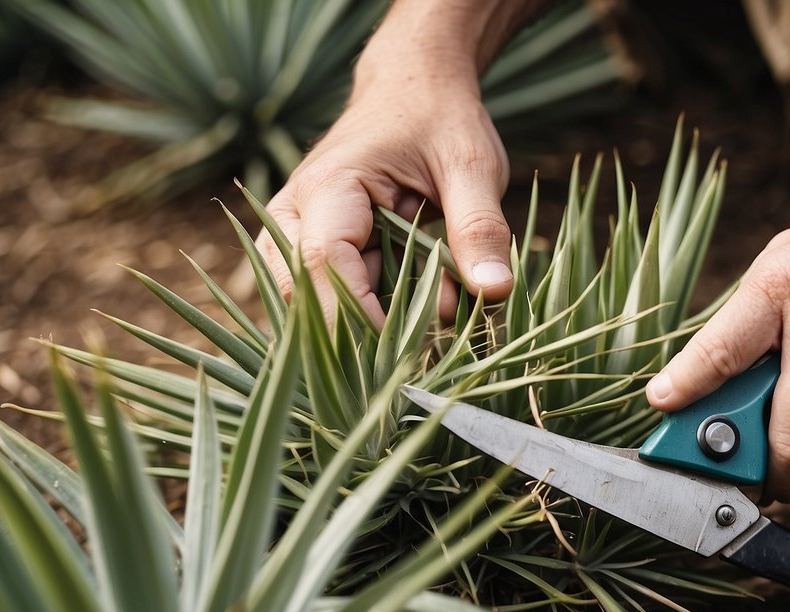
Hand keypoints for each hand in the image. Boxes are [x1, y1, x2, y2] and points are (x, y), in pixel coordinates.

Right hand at [256, 56, 513, 324]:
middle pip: (302, 295)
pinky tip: (419, 300)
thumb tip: (494, 293)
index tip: (412, 348)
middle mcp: (295, 212)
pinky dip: (372, 310)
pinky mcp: (310, 247)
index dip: (360, 316)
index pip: (323, 266)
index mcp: (330, 187)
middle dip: (358, 329)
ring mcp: (295, 232)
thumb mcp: (473, 167)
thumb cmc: (440, 119)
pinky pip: (327, 297)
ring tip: (431, 305)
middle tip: (422, 342)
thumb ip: (480, 228)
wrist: (414, 85)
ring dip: (368, 321)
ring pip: (309, 304)